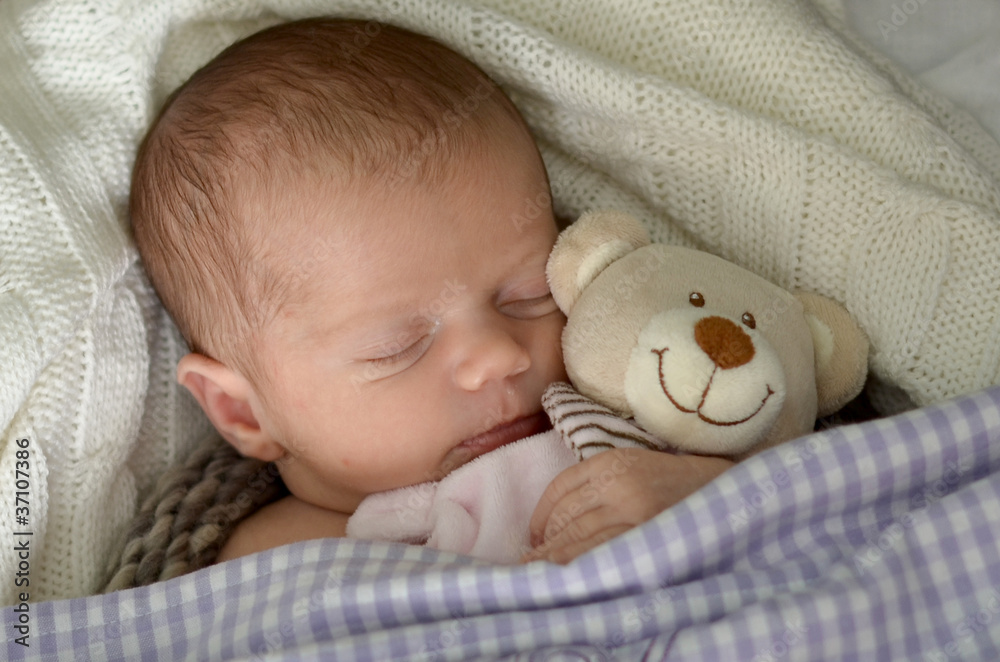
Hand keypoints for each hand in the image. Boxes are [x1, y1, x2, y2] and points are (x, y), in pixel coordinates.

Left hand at [521, 448, 732, 562]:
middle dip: (545, 542)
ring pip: (579, 537)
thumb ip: (595, 484)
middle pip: (566, 516)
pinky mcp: (646, 534)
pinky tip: (573, 574)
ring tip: (543, 572)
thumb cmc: (669, 483)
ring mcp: (633, 511)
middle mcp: (619, 484)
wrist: (720, 491)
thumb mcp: (630, 467)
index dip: (541, 516)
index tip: (534, 536)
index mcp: (611, 462)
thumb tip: (552, 523)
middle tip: (531, 562)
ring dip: (556, 557)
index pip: (559, 488)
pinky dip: (581, 565)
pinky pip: (602, 554)